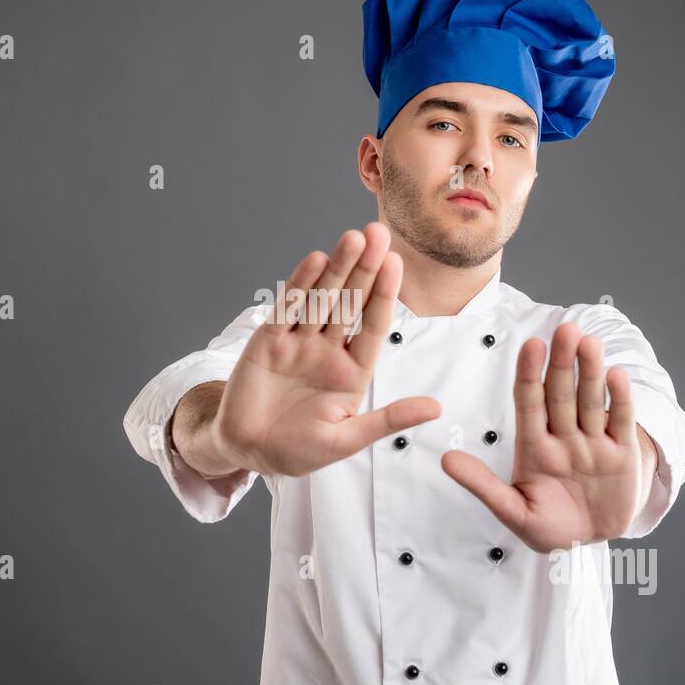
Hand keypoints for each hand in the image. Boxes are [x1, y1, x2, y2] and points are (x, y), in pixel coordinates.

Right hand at [213, 221, 441, 476]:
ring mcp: (298, 342)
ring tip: (353, 238)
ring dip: (337, 267)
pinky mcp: (269, 341)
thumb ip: (388, 420)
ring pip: (321, 298)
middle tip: (379, 232)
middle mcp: (328, 349)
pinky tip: (316, 261)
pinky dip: (300, 285)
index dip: (384, 294)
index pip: (372, 324)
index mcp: (352, 370)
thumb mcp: (347, 439)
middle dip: (365, 268)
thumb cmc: (299, 451)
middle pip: (350, 302)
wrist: (249, 452)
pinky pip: (287, 309)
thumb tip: (436, 409)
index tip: (396, 263)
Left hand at [441, 321, 643, 551]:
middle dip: (562, 363)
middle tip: (565, 328)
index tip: (530, 345)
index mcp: (534, 447)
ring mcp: (594, 444)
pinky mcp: (622, 456)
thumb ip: (483, 486)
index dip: (529, 375)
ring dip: (591, 372)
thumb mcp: (513, 511)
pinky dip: (620, 400)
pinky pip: (620, 423)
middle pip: (562, 395)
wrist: (586, 546)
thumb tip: (445, 460)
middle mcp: (564, 438)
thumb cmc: (546, 526)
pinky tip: (617, 375)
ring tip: (589, 343)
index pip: (530, 404)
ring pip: (591, 402)